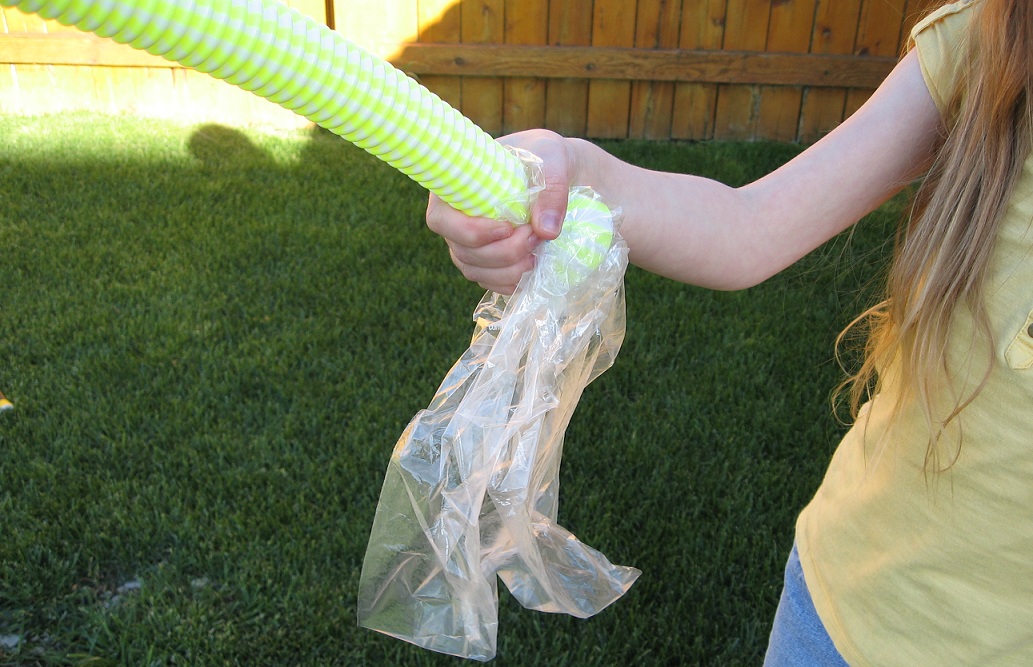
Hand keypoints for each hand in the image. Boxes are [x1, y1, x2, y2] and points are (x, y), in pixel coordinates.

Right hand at [426, 130, 575, 293]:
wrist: (557, 176)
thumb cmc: (545, 157)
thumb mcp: (553, 161)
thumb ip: (552, 191)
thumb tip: (546, 231)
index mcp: (455, 186)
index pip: (441, 219)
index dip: (469, 232)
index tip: (506, 228)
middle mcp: (454, 218)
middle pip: (463, 251)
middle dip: (502, 253)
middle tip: (536, 238)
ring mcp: (468, 243)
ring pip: (475, 270)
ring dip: (509, 270)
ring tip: (538, 254)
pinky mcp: (485, 261)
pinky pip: (489, 281)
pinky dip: (511, 282)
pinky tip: (533, 270)